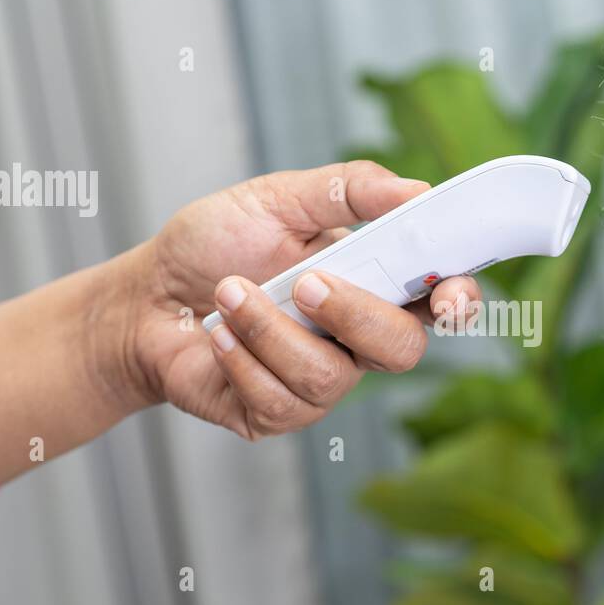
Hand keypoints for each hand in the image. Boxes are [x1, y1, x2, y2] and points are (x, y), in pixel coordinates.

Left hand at [124, 161, 481, 439]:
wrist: (144, 297)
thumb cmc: (214, 247)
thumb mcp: (277, 199)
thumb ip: (348, 190)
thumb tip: (415, 189)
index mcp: (374, 281)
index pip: (441, 300)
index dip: (459, 302)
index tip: (447, 295)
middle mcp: (356, 339)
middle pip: (402, 350)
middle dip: (355, 314)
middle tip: (305, 282)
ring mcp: (320, 383)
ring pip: (330, 376)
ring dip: (271, 329)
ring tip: (229, 294)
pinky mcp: (277, 414)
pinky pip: (279, 400)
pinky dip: (240, 358)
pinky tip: (218, 335)